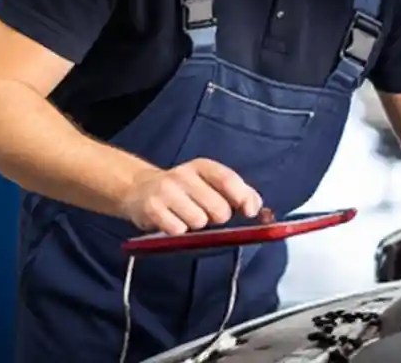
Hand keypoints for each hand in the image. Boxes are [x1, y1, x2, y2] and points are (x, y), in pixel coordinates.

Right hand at [121, 158, 262, 234]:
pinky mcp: (152, 208)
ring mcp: (166, 190)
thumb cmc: (184, 191)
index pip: (228, 180)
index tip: (250, 212)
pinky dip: (179, 233)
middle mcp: (184, 175)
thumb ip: (238, 194)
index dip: (243, 198)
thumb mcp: (209, 184)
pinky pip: (178, 230)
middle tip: (207, 215)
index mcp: (202, 167)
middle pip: (218, 209)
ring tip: (187, 218)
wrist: (139, 190)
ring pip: (199, 222)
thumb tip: (262, 211)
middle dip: (218, 218)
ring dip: (196, 227)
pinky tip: (173, 223)